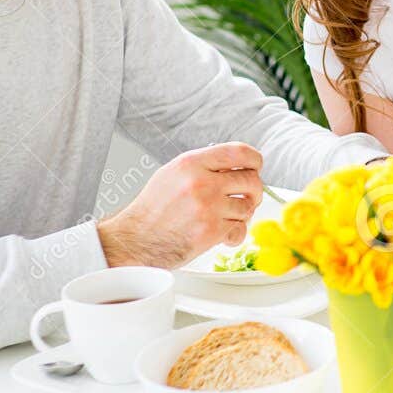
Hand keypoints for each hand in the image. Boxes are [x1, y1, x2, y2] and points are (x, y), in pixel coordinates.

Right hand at [97, 142, 265, 267]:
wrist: (136, 240)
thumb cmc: (153, 210)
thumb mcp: (173, 174)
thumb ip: (204, 166)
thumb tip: (237, 166)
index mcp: (191, 163)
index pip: (239, 152)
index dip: (254, 160)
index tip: (256, 167)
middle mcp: (201, 182)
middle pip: (251, 180)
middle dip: (254, 190)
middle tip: (247, 197)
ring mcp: (208, 207)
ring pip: (248, 207)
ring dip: (242, 214)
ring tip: (226, 217)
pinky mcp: (212, 231)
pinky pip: (240, 229)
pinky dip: (235, 233)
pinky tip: (223, 233)